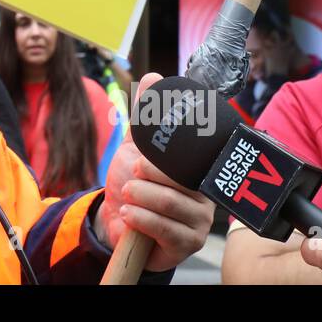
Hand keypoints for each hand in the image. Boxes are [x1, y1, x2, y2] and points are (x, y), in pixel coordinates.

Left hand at [93, 72, 214, 272]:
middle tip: (133, 172)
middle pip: (184, 180)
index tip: (144, 157)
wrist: (117, 222)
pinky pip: (166, 229)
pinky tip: (128, 213)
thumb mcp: (136, 148)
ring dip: (142, 195)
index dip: (172, 153)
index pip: (195, 156)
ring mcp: (199, 222)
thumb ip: (145, 118)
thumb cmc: (135, 184)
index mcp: (198, 169)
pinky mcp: (187, 245)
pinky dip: (141, 218)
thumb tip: (153, 77)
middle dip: (151, 175)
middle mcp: (205, 195)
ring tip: (128, 192)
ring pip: (173, 204)